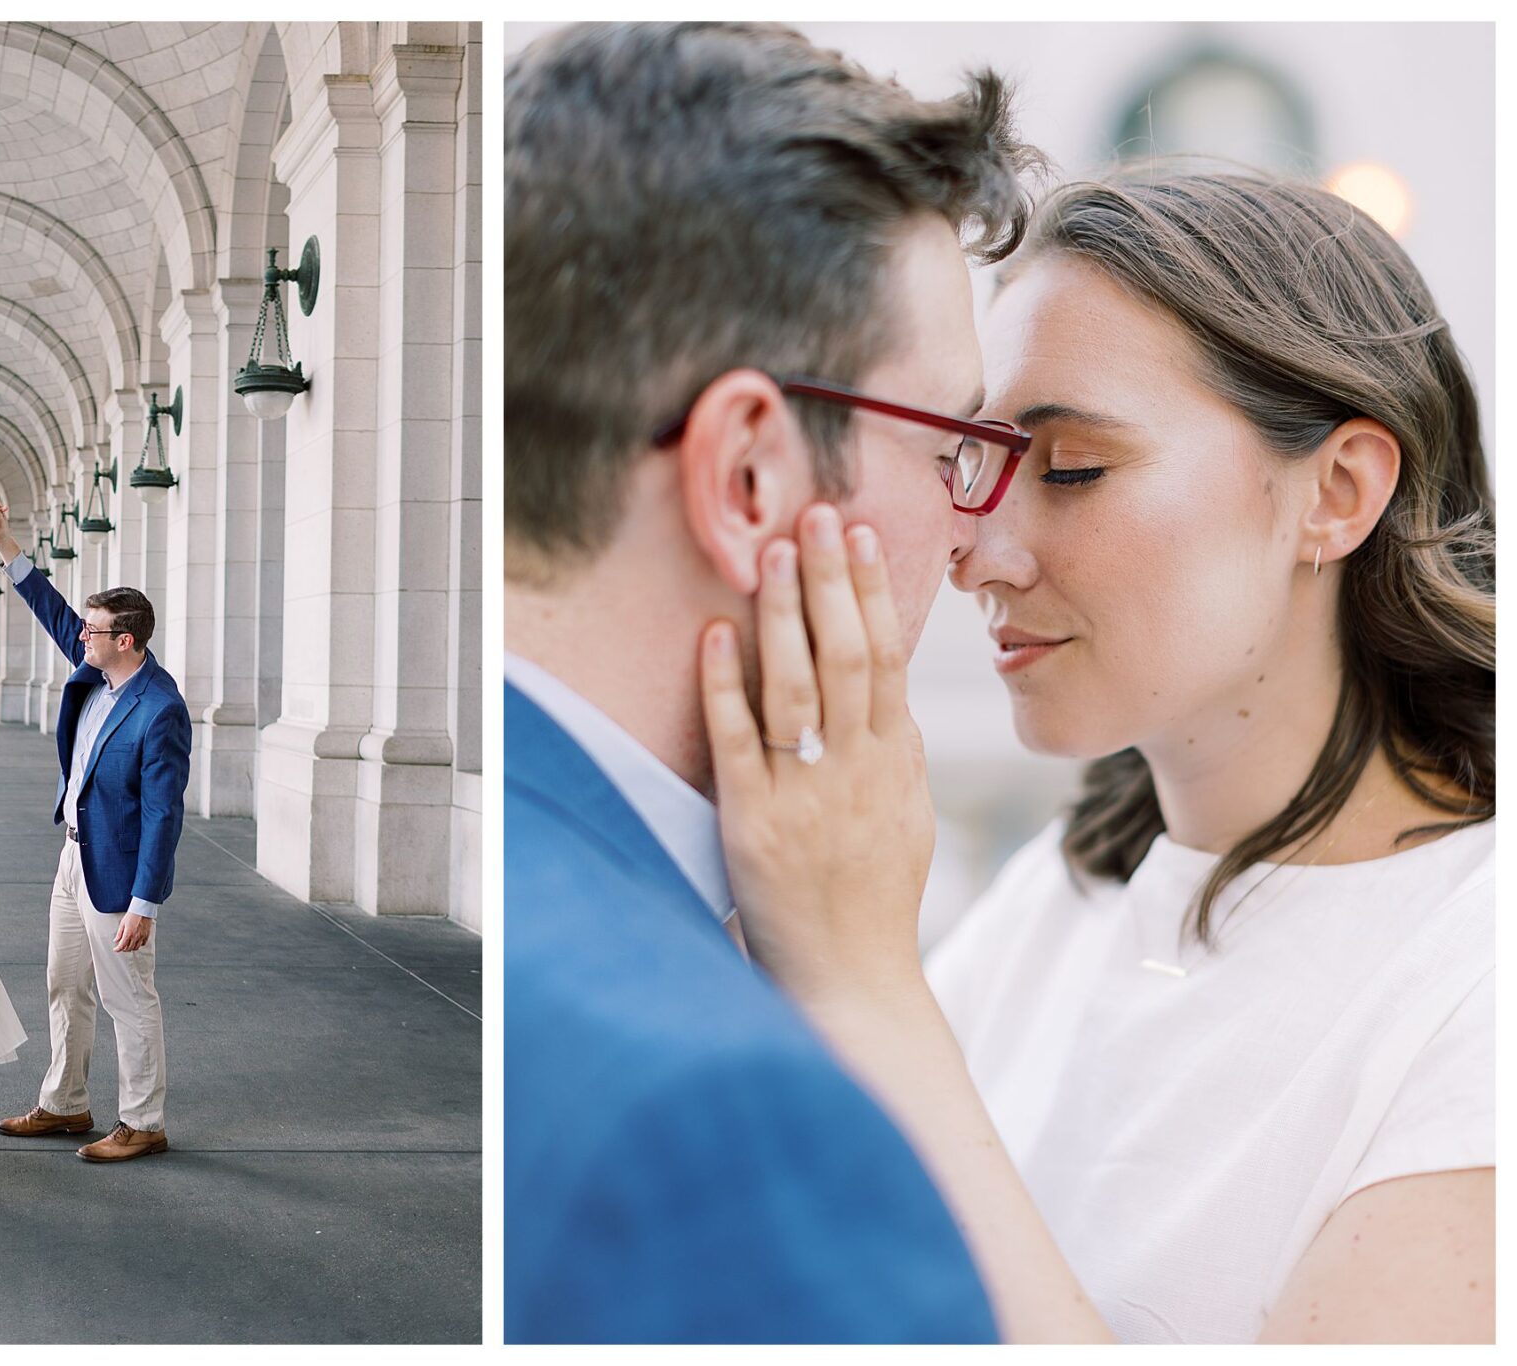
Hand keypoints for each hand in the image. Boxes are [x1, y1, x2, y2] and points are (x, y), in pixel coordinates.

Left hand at [112, 911, 151, 952]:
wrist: (142, 910)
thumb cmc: (132, 915)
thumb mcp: (122, 923)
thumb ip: (119, 933)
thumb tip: (116, 940)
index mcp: (128, 933)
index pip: (122, 946)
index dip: (117, 949)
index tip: (115, 949)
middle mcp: (135, 936)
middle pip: (129, 948)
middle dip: (123, 949)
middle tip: (121, 946)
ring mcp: (142, 936)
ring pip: (136, 947)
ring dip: (131, 948)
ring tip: (128, 945)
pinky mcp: (146, 935)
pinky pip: (143, 944)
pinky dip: (138, 944)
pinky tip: (136, 941)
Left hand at [699, 502, 934, 1000]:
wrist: (853, 979)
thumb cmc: (873, 900)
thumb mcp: (905, 819)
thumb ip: (896, 754)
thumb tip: (890, 693)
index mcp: (894, 763)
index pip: (885, 658)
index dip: (870, 592)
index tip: (857, 535)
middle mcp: (854, 769)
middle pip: (844, 655)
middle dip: (828, 579)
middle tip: (814, 514)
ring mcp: (804, 793)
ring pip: (794, 685)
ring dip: (782, 613)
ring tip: (769, 552)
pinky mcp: (753, 822)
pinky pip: (737, 740)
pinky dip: (725, 683)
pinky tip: (715, 633)